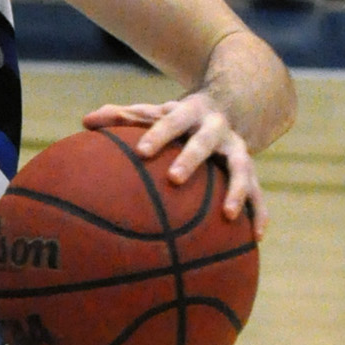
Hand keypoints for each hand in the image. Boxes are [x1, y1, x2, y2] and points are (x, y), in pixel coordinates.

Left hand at [82, 93, 267, 239]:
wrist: (226, 106)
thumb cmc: (177, 118)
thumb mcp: (154, 112)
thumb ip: (122, 117)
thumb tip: (85, 121)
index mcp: (190, 113)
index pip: (171, 121)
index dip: (157, 134)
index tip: (141, 151)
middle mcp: (217, 129)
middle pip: (205, 142)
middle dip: (191, 159)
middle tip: (174, 178)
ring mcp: (238, 149)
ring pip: (242, 168)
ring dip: (236, 190)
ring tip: (226, 215)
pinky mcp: (251, 170)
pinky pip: (259, 193)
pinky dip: (259, 213)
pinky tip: (255, 237)